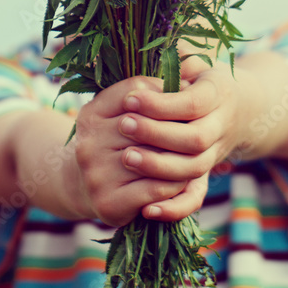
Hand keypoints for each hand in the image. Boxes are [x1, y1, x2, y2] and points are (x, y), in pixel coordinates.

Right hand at [69, 75, 205, 227]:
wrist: (88, 188)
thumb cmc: (116, 141)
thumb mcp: (121, 110)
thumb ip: (148, 93)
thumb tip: (185, 84)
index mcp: (91, 113)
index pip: (136, 90)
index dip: (164, 93)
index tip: (184, 93)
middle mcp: (88, 143)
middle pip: (147, 125)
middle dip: (177, 125)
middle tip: (200, 124)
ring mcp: (96, 174)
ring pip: (155, 158)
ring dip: (180, 156)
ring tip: (196, 152)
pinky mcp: (109, 203)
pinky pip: (156, 188)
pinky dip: (175, 183)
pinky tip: (183, 178)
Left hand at [111, 56, 249, 222]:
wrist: (245, 108)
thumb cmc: (206, 78)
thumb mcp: (196, 59)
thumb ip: (176, 51)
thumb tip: (149, 38)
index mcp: (220, 92)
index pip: (193, 103)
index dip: (161, 104)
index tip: (130, 97)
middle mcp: (223, 124)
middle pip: (194, 138)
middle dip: (156, 134)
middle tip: (123, 126)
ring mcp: (217, 152)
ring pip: (193, 168)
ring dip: (159, 166)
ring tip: (126, 156)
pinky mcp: (208, 174)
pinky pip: (196, 198)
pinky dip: (174, 208)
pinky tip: (146, 209)